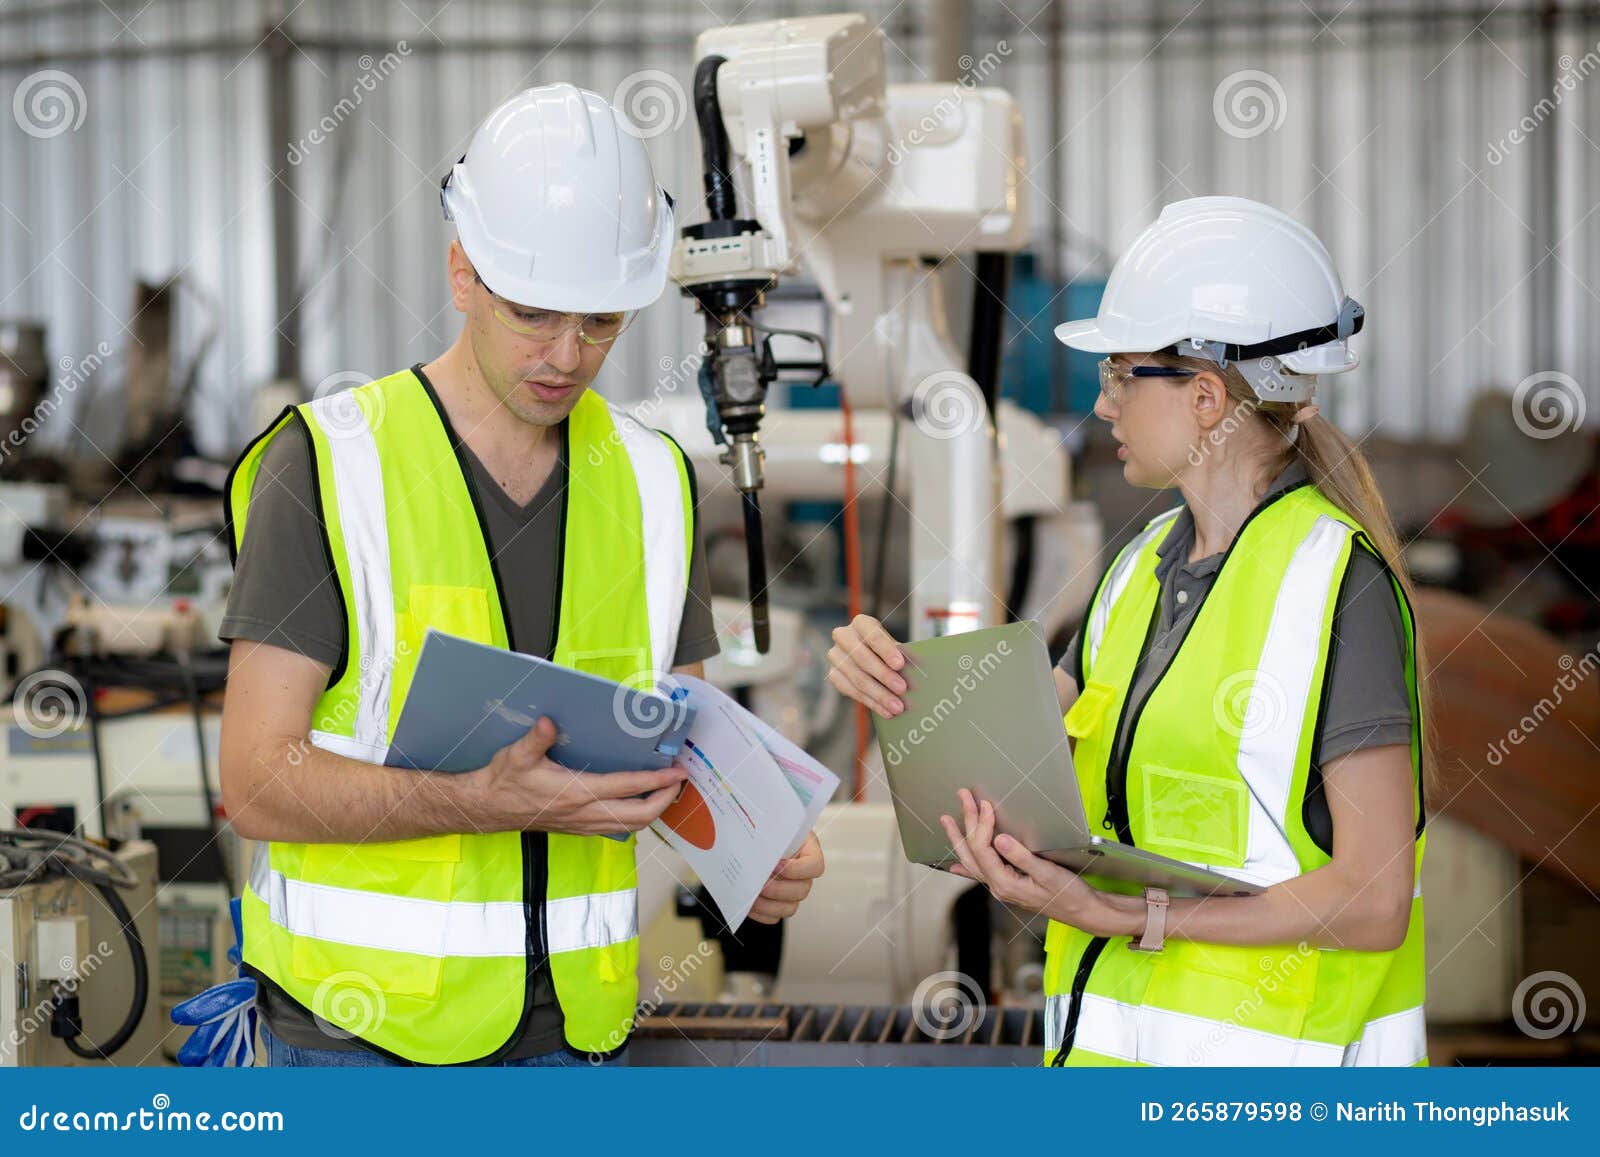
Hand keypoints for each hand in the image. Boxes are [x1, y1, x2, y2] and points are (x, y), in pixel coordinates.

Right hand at [462, 717, 687, 836]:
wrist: (488, 809)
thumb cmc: (505, 780)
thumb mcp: (517, 755)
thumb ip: (535, 739)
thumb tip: (548, 721)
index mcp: (577, 793)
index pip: (627, 788)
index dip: (657, 781)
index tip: (677, 772)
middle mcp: (585, 813)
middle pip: (639, 816)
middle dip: (665, 799)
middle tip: (680, 782)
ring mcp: (583, 825)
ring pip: (631, 826)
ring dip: (654, 810)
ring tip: (667, 791)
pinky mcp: (579, 829)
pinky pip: (617, 829)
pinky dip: (636, 818)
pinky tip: (640, 802)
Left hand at [747, 830, 824, 923]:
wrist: (754, 841)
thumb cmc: (766, 830)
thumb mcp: (771, 825)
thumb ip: (771, 835)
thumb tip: (762, 849)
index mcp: (808, 851)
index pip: (815, 866)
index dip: (797, 870)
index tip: (776, 865)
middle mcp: (803, 875)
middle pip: (802, 890)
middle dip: (778, 889)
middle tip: (759, 883)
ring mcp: (793, 892)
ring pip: (790, 908)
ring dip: (768, 904)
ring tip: (751, 895)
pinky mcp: (779, 904)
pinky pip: (774, 916)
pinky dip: (760, 913)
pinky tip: (748, 904)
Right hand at [827, 613, 907, 717]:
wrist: (870, 658)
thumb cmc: (887, 651)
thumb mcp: (895, 648)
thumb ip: (902, 656)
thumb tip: (917, 670)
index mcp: (861, 623)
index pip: (872, 635)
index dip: (886, 650)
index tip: (900, 664)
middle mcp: (843, 636)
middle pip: (862, 658)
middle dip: (884, 675)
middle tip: (902, 689)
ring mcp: (835, 656)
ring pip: (857, 678)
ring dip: (879, 695)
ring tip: (897, 707)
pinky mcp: (833, 675)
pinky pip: (852, 692)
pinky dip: (871, 703)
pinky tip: (885, 711)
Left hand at [940, 788, 1124, 935]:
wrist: (1082, 912)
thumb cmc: (1069, 894)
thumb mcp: (1047, 873)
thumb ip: (1021, 857)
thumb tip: (999, 839)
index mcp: (1005, 883)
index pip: (983, 849)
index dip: (981, 824)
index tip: (984, 804)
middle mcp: (998, 887)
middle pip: (972, 852)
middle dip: (965, 823)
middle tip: (961, 797)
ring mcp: (1001, 888)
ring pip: (972, 861)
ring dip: (959, 839)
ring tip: (948, 821)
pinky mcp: (1008, 886)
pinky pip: (980, 873)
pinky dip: (966, 865)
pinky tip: (955, 865)